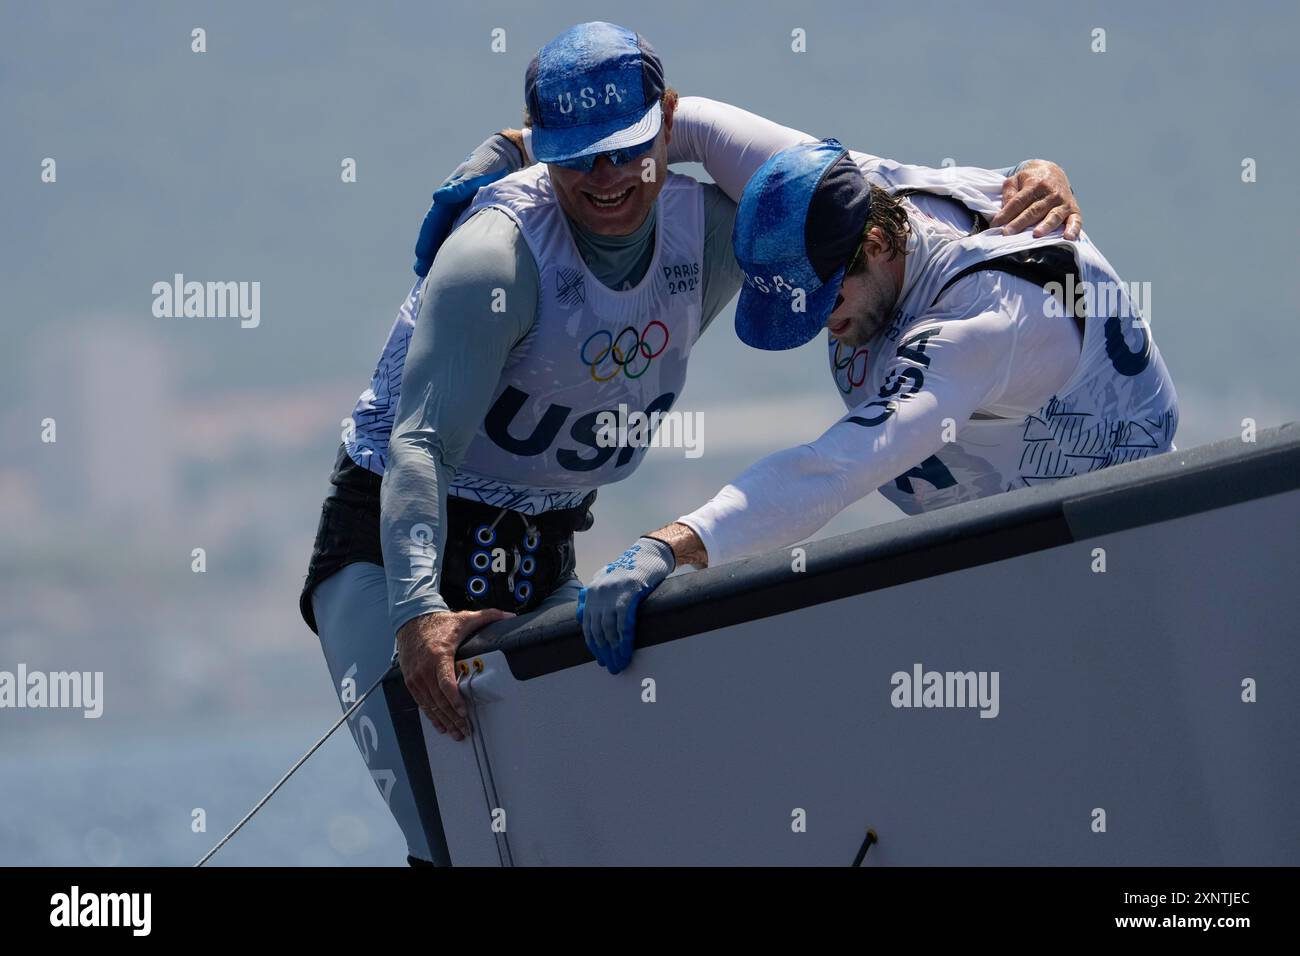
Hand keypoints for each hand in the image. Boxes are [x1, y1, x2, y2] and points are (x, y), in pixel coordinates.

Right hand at [396, 607, 514, 740]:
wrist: (411, 621)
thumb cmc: (438, 623)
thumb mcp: (463, 618)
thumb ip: (487, 616)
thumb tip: (509, 616)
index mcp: (439, 655)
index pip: (446, 683)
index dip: (455, 700)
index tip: (464, 712)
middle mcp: (425, 669)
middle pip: (440, 699)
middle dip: (453, 718)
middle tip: (465, 730)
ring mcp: (416, 677)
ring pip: (430, 705)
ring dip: (443, 721)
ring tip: (455, 733)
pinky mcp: (410, 681)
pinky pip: (421, 702)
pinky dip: (431, 715)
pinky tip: (440, 725)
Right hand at [412, 132, 527, 276]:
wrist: (508, 155)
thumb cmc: (492, 162)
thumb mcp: (477, 172)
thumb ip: (460, 185)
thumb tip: (438, 197)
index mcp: (449, 195)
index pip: (433, 221)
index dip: (426, 239)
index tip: (421, 256)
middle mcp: (452, 203)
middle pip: (437, 231)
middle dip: (428, 251)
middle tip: (421, 271)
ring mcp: (462, 208)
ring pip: (448, 233)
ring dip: (440, 251)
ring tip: (433, 272)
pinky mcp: (474, 212)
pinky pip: (461, 231)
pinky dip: (456, 245)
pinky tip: (456, 259)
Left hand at [576, 537, 674, 674]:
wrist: (649, 554)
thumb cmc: (631, 570)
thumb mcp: (606, 580)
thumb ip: (592, 596)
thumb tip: (580, 616)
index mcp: (591, 592)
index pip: (588, 626)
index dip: (594, 646)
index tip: (601, 660)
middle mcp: (598, 593)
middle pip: (598, 630)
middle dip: (604, 652)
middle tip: (612, 667)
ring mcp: (613, 593)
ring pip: (609, 629)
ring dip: (615, 650)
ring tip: (621, 663)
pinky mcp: (629, 592)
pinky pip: (624, 622)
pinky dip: (624, 639)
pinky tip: (626, 650)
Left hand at [990, 160, 1081, 239]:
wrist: (1053, 171)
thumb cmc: (1031, 179)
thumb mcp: (1016, 179)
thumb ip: (1009, 192)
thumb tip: (1004, 210)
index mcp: (1035, 184)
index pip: (1019, 201)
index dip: (1007, 213)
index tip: (996, 224)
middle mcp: (1051, 193)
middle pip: (1034, 210)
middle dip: (1020, 222)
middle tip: (1008, 233)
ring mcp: (1063, 202)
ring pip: (1053, 216)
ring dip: (1045, 226)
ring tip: (1036, 234)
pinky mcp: (1073, 209)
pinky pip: (1076, 220)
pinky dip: (1073, 228)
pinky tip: (1068, 237)